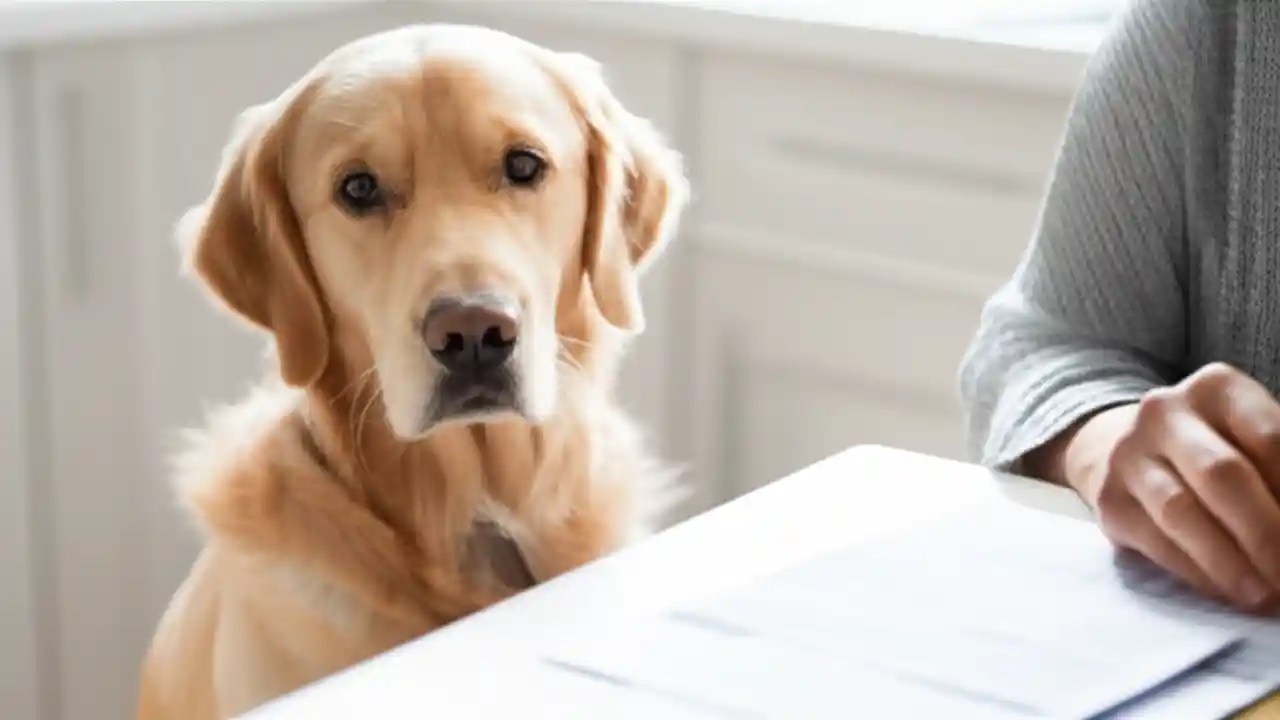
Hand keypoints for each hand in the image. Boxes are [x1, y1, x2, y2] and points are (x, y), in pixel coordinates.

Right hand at [1030, 363, 1279, 611]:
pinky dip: (1199, 574)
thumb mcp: (1256, 438)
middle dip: (1266, 533)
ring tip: (1265, 597)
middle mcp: (1163, 412)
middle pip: (1223, 474)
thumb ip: (1279, 469)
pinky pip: (1156, 542)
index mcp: (1216, 388)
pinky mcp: (1108, 499)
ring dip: (1231, 563)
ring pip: (1181, 512)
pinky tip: (1228, 592)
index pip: (1270, 438)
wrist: (1132, 450)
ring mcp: (1127, 454)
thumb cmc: (1219, 447)